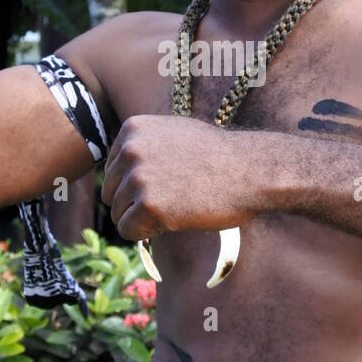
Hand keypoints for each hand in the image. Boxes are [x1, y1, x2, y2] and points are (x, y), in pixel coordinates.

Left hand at [101, 115, 261, 240]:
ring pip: (118, 214)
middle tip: (171, 200)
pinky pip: (128, 231)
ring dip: (143, 218)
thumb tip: (121, 166)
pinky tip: (174, 221)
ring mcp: (138, 178)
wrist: (251, 171)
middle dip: (134, 203)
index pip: (112, 169)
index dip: (136, 184)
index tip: (165, 182)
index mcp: (132, 128)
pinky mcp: (149, 206)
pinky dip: (147, 233)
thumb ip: (144, 145)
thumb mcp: (175, 133)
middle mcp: (130, 150)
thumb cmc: (219, 155)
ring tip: (177, 207)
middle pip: (110, 192)